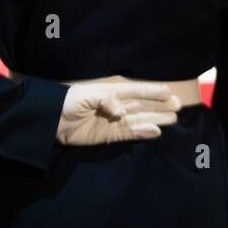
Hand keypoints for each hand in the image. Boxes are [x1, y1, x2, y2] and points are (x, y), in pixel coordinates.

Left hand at [56, 82, 181, 145]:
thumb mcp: (85, 95)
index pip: (135, 91)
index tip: (169, 92)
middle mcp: (116, 106)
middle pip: (142, 106)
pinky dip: (142, 133)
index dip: (151, 92)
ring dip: (156, 119)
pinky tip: (156, 132)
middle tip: (178, 106)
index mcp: (110, 92)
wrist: (50, 121)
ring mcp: (113, 122)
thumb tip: (122, 112)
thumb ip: (106, 100)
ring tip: (172, 119)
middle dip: (159, 106)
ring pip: (139, 120)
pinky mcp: (108, 136)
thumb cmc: (67, 102)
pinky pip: (129, 134)